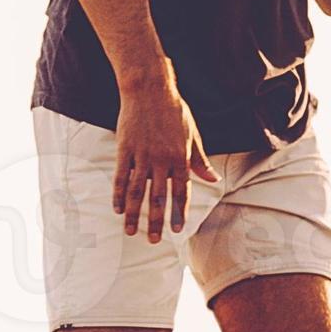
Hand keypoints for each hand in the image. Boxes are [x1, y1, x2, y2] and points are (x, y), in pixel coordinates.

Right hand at [114, 67, 212, 242]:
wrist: (149, 91)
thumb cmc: (175, 113)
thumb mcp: (193, 135)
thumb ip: (199, 161)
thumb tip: (213, 179)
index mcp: (180, 157)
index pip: (181, 191)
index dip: (179, 212)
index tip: (177, 230)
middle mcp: (161, 159)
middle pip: (158, 196)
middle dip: (156, 220)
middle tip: (154, 240)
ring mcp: (141, 155)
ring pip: (136, 191)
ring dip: (134, 213)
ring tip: (131, 232)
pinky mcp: (124, 150)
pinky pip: (119, 177)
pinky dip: (117, 195)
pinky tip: (117, 210)